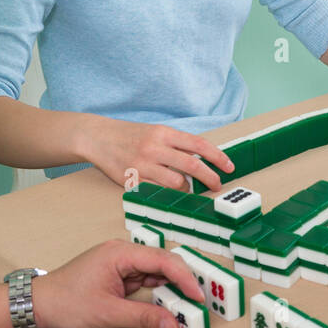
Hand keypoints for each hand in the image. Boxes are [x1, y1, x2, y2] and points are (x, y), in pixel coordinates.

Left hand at [30, 239, 203, 327]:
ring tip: (189, 304)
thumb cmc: (67, 303)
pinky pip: (144, 280)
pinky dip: (157, 291)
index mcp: (119, 253)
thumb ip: (144, 317)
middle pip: (161, 262)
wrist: (38, 305)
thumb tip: (174, 324)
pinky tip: (169, 303)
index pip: (162, 260)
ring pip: (154, 271)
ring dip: (171, 286)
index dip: (184, 277)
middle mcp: (121, 253)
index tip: (199, 296)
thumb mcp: (108, 313)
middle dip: (182, 280)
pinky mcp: (116, 275)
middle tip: (200, 299)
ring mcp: (118, 264)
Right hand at [77, 115, 234, 193]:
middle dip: (210, 177)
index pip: (198, 145)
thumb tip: (203, 159)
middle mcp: (155, 148)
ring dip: (187, 189)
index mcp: (163, 133)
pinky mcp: (132, 180)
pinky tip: (169, 193)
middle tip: (217, 185)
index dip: (217, 157)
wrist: (98, 137)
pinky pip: (157, 192)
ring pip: (176, 183)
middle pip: (191, 166)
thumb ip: (176, 144)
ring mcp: (143, 165)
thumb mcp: (155, 132)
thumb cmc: (130, 135)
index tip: (229, 167)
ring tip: (188, 189)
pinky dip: (167, 194)